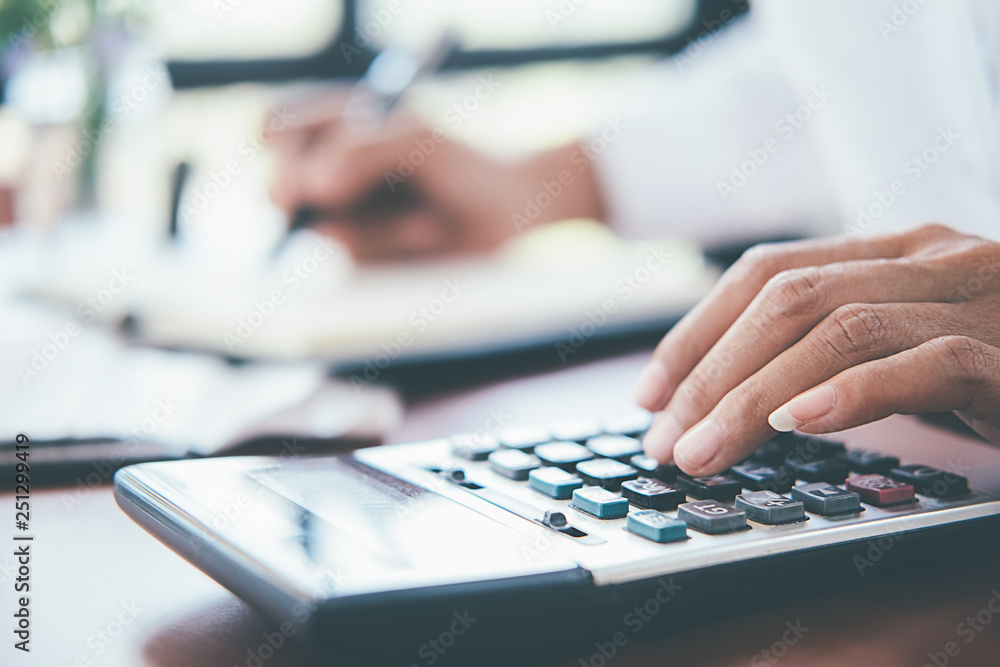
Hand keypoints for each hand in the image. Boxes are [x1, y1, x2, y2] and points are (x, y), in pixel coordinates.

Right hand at [269, 94, 603, 260]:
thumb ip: (362, 150)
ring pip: (321, 231)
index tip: (304, 159)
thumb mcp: (418, 138)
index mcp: (337, 128)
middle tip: (333, 197)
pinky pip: (353, 262)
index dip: (280, 144)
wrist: (513, 211)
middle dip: (312, 197)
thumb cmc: (468, 163)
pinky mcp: (364, 260)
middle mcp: (331, 174)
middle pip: (279, 188)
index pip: (277, 128)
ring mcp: (345, 220)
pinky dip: (392, 249)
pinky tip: (428, 237)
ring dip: (377, 230)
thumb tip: (313, 186)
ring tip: (428, 223)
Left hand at [634, 224, 999, 475]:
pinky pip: (922, 363)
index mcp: (891, 252)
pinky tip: (798, 427)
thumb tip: (725, 402)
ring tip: (703, 451)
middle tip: (664, 440)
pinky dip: (850, 394)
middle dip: (708, 373)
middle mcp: (928, 258)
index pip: (765, 274)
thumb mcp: (900, 348)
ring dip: (751, 395)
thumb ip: (830, 353)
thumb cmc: (999, 369)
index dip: (696, 333)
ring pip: (834, 328)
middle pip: (783, 298)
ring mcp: (974, 297)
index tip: (651, 395)